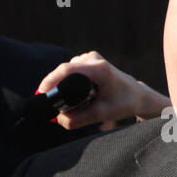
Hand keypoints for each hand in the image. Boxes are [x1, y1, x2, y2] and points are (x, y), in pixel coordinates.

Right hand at [36, 51, 169, 131]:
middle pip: (63, 71)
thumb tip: (57, 119)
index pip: (67, 70)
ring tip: (66, 102)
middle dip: (52, 87)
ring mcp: (89, 58)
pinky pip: (69, 70)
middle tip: (49, 106)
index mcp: (99, 69)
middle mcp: (92, 59)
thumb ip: (78, 119)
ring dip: (60, 85)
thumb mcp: (101, 115)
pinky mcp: (86, 61)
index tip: (41, 94)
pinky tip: (70, 94)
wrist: (135, 95)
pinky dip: (65, 82)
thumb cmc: (122, 103)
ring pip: (65, 71)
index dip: (50, 81)